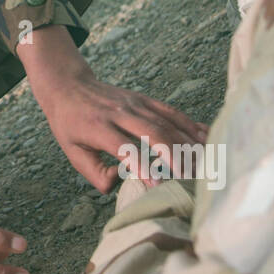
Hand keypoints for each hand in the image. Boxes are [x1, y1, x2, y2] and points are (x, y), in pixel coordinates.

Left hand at [41, 76, 207, 191]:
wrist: (69, 86)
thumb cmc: (70, 125)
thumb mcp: (72, 152)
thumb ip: (94, 173)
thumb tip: (119, 182)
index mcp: (99, 127)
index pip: (124, 148)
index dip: (141, 167)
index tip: (157, 186)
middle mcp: (119, 113)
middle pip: (153, 133)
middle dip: (174, 156)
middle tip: (189, 178)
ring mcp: (134, 103)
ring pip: (166, 122)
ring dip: (186, 143)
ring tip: (203, 164)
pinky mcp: (144, 99)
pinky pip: (170, 111)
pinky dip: (189, 124)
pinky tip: (205, 138)